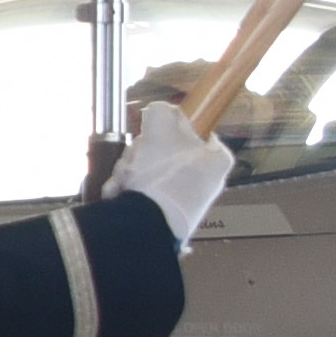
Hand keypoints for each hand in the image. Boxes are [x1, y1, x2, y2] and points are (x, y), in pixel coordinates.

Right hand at [118, 101, 233, 245]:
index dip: (171, 128)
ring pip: (149, 170)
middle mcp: (205, 181)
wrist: (147, 226)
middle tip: (135, 160)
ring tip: (125, 181)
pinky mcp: (165, 218)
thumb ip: (161, 110)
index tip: (154, 132)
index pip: (198, 132)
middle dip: (141, 153)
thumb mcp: (161, 126)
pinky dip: (127, 192)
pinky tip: (119, 194)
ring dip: (130, 172)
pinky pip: (143, 193)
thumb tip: (159, 111)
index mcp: (216, 159)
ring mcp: (185, 202)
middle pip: (166, 151)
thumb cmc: (162, 174)